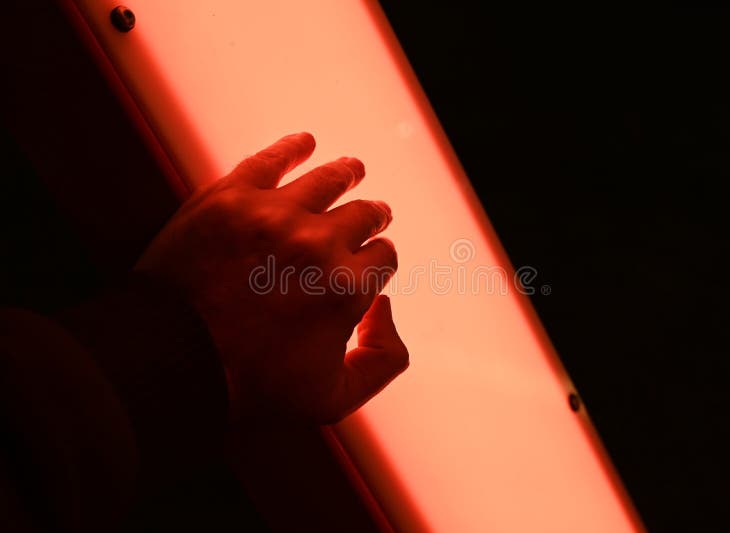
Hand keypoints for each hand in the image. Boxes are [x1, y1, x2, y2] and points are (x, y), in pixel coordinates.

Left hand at [135, 132, 407, 423]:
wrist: (168, 362)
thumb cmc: (249, 388)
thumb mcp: (334, 399)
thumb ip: (383, 360)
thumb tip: (385, 307)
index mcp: (347, 288)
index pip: (383, 256)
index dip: (379, 258)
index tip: (370, 259)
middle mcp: (319, 243)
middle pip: (362, 215)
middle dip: (372, 216)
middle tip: (373, 214)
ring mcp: (274, 215)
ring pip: (329, 181)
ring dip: (347, 174)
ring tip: (353, 169)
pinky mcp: (230, 197)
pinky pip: (272, 160)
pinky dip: (294, 148)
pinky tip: (305, 142)